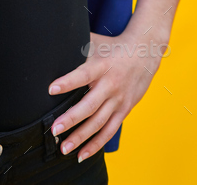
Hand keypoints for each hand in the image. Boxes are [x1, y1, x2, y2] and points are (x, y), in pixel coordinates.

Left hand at [47, 28, 166, 161]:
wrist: (145, 53)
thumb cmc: (113, 47)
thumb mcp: (96, 42)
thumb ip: (76, 45)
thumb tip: (52, 43)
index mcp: (102, 66)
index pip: (83, 74)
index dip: (68, 82)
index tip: (51, 89)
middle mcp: (110, 85)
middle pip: (90, 105)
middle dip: (71, 119)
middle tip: (54, 130)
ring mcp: (119, 100)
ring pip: (99, 123)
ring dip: (81, 137)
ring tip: (64, 149)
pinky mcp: (124, 110)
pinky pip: (109, 130)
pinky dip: (96, 144)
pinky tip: (82, 154)